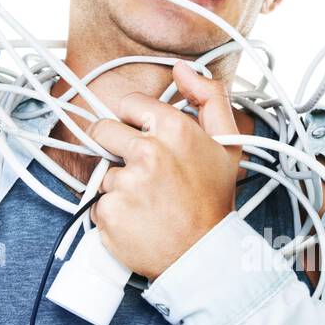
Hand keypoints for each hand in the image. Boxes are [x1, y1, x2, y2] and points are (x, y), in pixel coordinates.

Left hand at [87, 62, 244, 280]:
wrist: (204, 256)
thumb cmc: (213, 199)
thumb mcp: (227, 142)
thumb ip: (209, 96)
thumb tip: (183, 68)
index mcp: (174, 129)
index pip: (129, 104)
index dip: (138, 122)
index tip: (149, 139)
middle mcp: (148, 152)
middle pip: (102, 131)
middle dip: (116, 148)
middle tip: (142, 171)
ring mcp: (126, 184)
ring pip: (103, 171)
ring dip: (119, 185)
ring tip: (147, 200)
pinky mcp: (108, 213)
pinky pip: (97, 204)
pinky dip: (113, 213)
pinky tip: (138, 219)